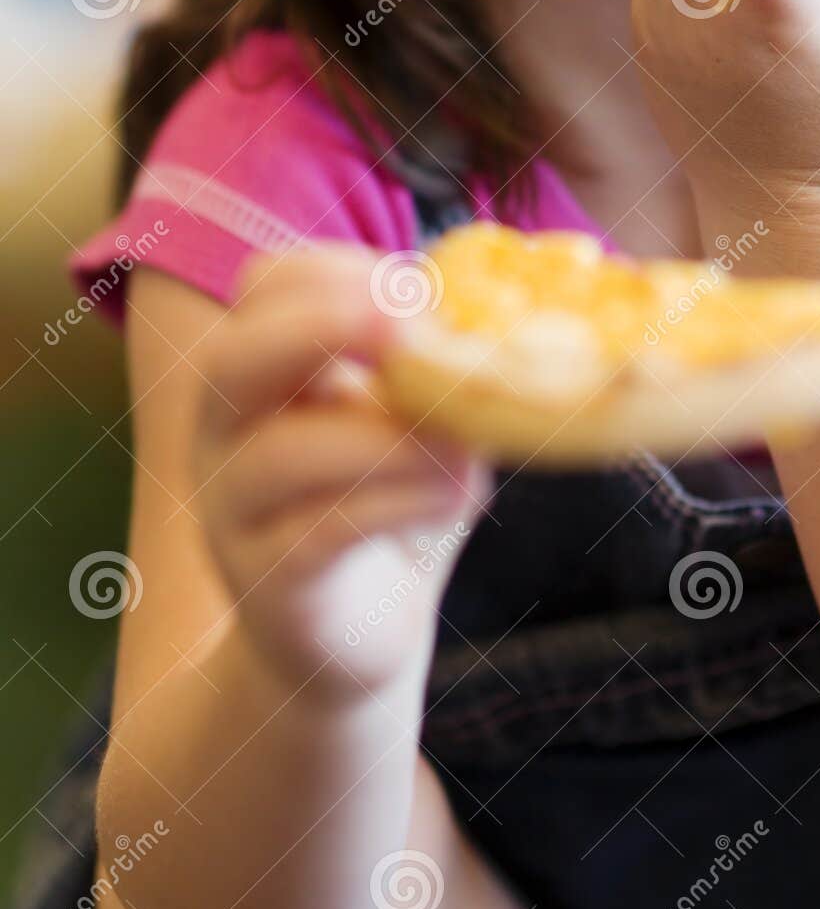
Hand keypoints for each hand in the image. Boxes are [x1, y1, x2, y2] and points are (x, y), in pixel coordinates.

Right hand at [190, 244, 492, 707]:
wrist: (356, 635)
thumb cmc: (391, 502)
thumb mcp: (418, 418)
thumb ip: (440, 371)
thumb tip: (505, 325)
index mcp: (261, 369)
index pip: (267, 288)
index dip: (344, 273)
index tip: (423, 290)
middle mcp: (225, 433)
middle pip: (233, 358)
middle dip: (322, 326)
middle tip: (409, 329)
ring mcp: (234, 512)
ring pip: (277, 455)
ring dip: (388, 439)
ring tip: (461, 451)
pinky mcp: (269, 584)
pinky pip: (319, 532)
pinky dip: (396, 504)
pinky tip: (451, 497)